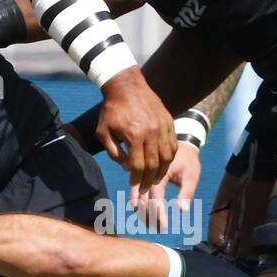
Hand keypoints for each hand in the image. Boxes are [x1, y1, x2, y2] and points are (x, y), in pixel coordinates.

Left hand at [97, 68, 176, 188]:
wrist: (127, 86)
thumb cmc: (112, 110)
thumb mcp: (103, 132)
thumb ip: (114, 152)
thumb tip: (127, 168)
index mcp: (134, 135)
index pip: (138, 165)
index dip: (136, 179)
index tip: (134, 187)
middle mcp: (151, 132)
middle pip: (153, 164)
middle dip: (148, 180)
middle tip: (145, 189)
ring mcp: (162, 126)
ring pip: (166, 156)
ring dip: (161, 171)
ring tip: (155, 180)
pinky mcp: (168, 122)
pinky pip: (173, 145)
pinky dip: (169, 158)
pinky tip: (164, 165)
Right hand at [131, 141, 202, 230]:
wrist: (181, 144)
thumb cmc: (188, 161)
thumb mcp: (191, 175)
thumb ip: (187, 192)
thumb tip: (182, 210)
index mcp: (160, 172)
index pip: (155, 196)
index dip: (158, 212)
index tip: (163, 225)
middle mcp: (148, 173)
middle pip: (143, 198)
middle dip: (148, 216)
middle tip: (157, 229)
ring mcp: (144, 174)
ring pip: (137, 196)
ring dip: (141, 212)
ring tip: (149, 225)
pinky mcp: (142, 176)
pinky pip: (137, 192)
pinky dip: (139, 204)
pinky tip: (142, 215)